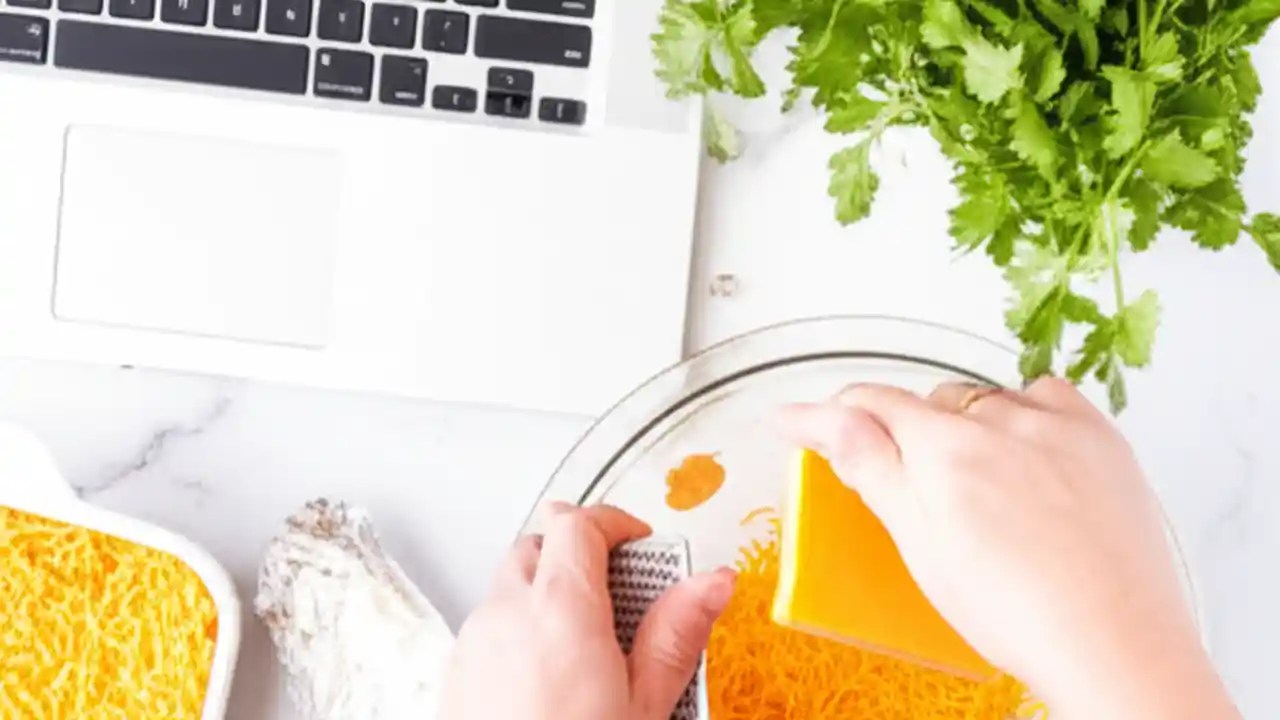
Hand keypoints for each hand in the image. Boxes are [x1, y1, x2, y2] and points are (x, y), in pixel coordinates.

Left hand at [440, 504, 734, 719]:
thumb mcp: (645, 707)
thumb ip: (676, 633)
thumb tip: (712, 584)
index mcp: (560, 608)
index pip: (578, 523)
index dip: (615, 524)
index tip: (642, 546)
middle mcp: (506, 612)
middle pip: (538, 543)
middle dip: (579, 554)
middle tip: (622, 593)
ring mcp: (473, 641)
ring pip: (509, 584)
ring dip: (546, 590)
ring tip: (590, 643)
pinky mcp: (455, 672)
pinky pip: (489, 624)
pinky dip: (520, 627)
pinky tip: (552, 676)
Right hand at [779, 378, 1236, 719]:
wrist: (1115, 644)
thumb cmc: (1014, 611)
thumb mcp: (920, 544)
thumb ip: (870, 466)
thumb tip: (820, 416)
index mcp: (942, 448)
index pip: (869, 404)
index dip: (827, 416)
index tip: (798, 423)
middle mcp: (997, 420)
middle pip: (928, 402)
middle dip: (909, 432)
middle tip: (917, 489)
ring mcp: (1054, 424)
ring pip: (985, 399)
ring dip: (969, 425)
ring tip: (983, 488)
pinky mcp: (1099, 435)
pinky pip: (1047, 396)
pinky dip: (1027, 415)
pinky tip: (1028, 457)